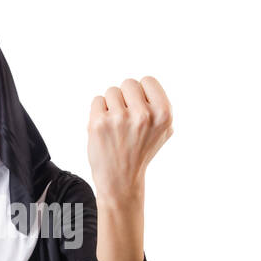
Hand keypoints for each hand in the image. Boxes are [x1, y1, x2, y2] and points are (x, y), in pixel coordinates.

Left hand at [86, 76, 172, 202]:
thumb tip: (146, 85)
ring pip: (111, 91)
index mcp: (163, 114)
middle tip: (127, 120)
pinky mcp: (99, 123)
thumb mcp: (163, 131)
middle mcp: (144, 115)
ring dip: (111, 105)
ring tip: (116, 127)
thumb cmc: (141, 151)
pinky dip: (99, 112)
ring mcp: (120, 119)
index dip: (142, 94)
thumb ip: (159, 106)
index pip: (148, 81)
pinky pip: (97, 100)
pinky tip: (105, 129)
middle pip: (129, 83)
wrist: (121, 180)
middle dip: (126, 98)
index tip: (140, 109)